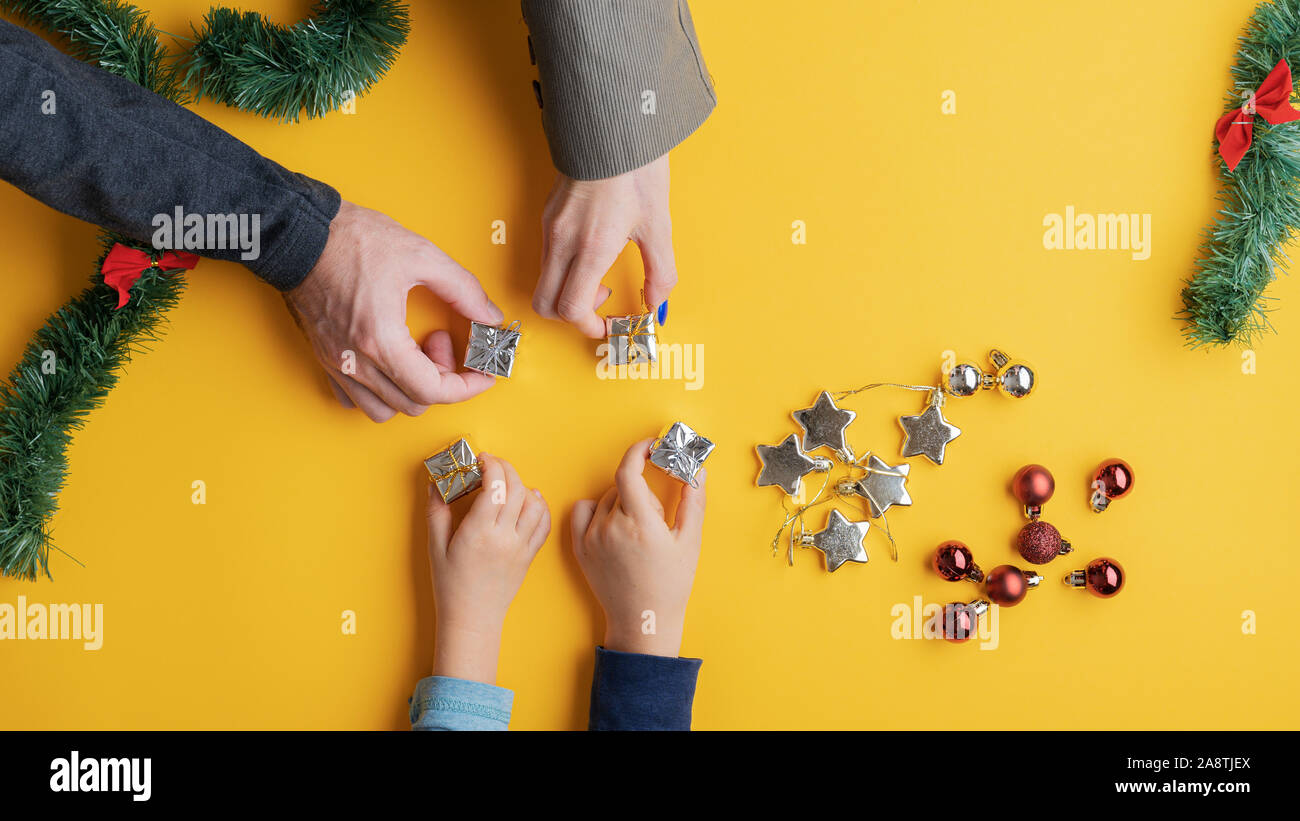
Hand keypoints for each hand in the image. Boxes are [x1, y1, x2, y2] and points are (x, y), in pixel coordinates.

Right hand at [284, 200, 503, 421]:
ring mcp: (336, 362)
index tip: (483, 375)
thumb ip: (463, 289)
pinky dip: (380, 391)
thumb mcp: (420, 255)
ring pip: (382, 409)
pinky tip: (390, 359)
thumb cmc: (352, 239)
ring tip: (415, 350)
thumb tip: (490, 316)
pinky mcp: (324, 357)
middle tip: (442, 339)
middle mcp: (354, 361)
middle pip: (412, 404)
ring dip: (410, 389)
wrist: (298, 232)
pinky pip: (354, 398)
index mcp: (379, 341)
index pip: (432, 391)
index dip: (467, 387)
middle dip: (441, 380)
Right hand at [425, 454, 550, 683]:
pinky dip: (540, 507)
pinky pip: (543, 524)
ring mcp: (520, 546)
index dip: (490, 465)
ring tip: (508, 482)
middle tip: (492, 465)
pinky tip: (529, 500)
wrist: (472, 618)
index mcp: (479, 533)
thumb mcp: (435, 547)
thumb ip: (437, 511)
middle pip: (516, 489)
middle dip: (505, 469)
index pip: (495, 486)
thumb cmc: (451, 585)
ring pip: (534, 504)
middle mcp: (504, 537)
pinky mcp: (529, 555)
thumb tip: (436, 483)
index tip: (481, 459)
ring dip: (523, 486)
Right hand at [532, 154, 675, 337]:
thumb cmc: (634, 165)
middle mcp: (562, 240)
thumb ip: (660, 272)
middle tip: (601, 306)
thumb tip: (657, 304)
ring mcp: (549, 226)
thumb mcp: (658, 223)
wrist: (611, 120)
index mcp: (590, 247)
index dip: (589, 327)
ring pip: (545, 280)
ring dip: (568, 290)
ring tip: (600, 275)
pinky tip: (592, 252)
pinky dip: (565, 269)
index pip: (571, 309)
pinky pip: (546, 257)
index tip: (609, 325)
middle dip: (571, 316)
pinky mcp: (547, 214)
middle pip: (545, 303)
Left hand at [570, 439, 705, 656]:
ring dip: (623, 502)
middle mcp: (611, 527)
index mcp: (640, 523)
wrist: (642, 620)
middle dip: (642, 490)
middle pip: (623, 486)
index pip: (628, 471)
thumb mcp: (689, 542)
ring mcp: (592, 538)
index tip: (650, 447)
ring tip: (638, 530)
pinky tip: (612, 524)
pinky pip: (583, 511)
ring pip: (606, 499)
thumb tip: (696, 472)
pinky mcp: (580, 549)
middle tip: (656, 516)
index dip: (638, 451)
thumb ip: (692, 502)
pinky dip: (597, 510)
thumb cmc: (669, 585)